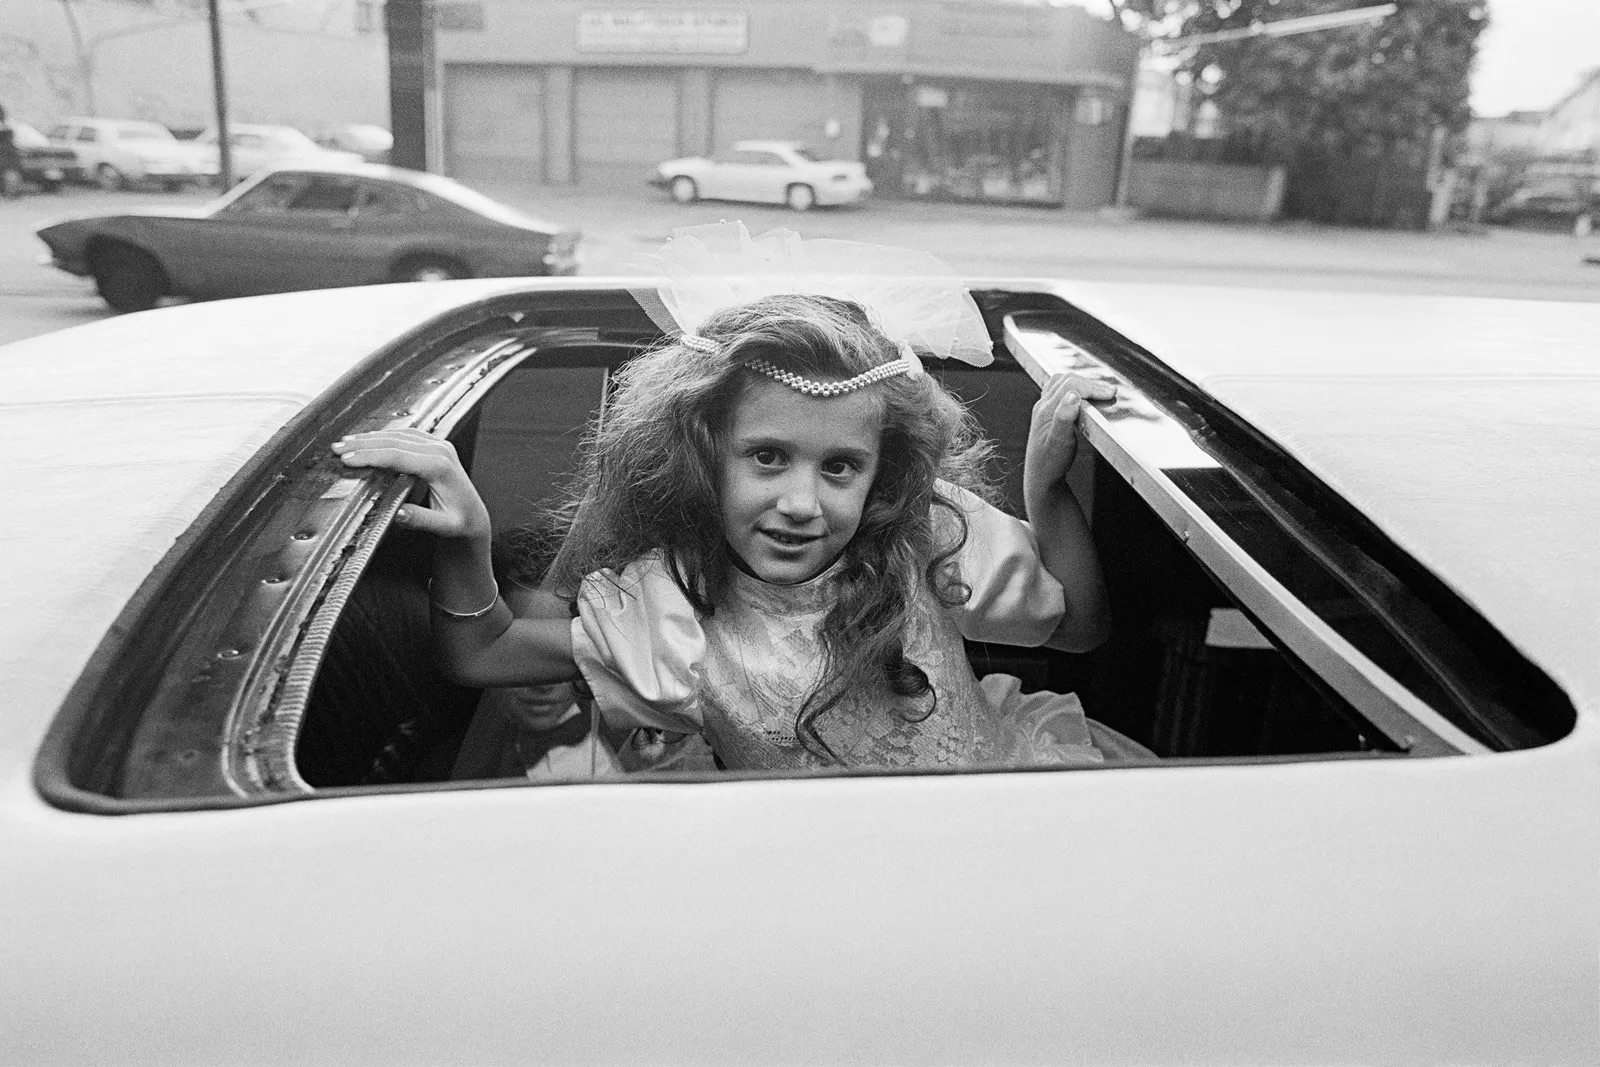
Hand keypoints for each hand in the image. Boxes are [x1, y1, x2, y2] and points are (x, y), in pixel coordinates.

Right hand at [332, 428, 490, 540]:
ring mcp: (440, 445)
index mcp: (440, 467)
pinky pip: (407, 435)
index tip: (348, 460)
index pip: (397, 456)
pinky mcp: (437, 446)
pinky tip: (368, 440)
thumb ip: (421, 520)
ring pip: (399, 435)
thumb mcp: (444, 526)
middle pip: (395, 441)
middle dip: (363, 444)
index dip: (370, 456)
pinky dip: (384, 436)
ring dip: (371, 438)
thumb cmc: (460, 523)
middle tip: (338, 448)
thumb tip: (397, 514)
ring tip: (346, 442)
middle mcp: (441, 451)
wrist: (475, 516)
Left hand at [1024, 373, 1117, 494]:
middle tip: (1111, 392)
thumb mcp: (1059, 443)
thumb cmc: (1049, 464)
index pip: (1071, 386)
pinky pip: (1060, 390)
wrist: (1040, 477)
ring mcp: (1044, 408)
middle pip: (1067, 380)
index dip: (1093, 387)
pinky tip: (1085, 396)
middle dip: (1091, 384)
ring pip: (1063, 382)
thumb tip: (1073, 395)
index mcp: (1045, 411)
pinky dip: (1075, 388)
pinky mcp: (1048, 413)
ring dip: (1083, 383)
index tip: (1110, 394)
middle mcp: (1043, 406)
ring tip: (1101, 392)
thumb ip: (1064, 418)